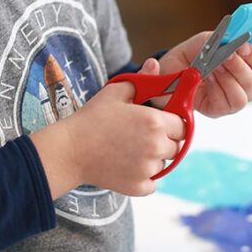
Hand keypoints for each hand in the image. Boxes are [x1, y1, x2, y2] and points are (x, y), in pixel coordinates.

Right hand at [31, 58, 185, 197]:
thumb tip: (155, 64)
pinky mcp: (138, 186)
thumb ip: (142, 80)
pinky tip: (126, 165)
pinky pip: (152, 182)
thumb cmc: (91, 119)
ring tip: (129, 150)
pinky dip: (143, 177)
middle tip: (140, 136)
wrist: (69, 151)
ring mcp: (148, 169)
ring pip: (163, 164)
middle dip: (164, 140)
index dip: (171, 123)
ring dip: (153, 158)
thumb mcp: (116, 92)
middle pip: (176, 146)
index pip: (182, 125)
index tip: (158, 122)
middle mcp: (156, 147)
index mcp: (155, 122)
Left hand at [157, 32, 251, 117]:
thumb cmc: (186, 59)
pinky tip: (206, 82)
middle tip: (222, 57)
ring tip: (211, 70)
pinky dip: (215, 91)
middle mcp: (243, 85)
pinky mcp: (219, 110)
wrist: (166, 74)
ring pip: (242, 96)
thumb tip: (226, 40)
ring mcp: (231, 100)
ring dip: (225, 80)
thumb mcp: (198, 43)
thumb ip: (213, 40)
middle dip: (237, 66)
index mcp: (245, 66)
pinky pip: (225, 105)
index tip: (240, 47)